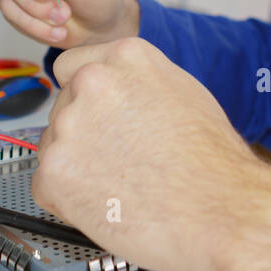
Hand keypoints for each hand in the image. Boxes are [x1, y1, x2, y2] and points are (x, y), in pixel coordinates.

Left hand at [34, 37, 270, 270]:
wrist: (222, 213)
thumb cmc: (214, 164)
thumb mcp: (183, 93)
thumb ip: (138, 85)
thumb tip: (119, 94)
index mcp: (125, 57)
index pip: (72, 67)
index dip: (86, 98)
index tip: (98, 118)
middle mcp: (92, 83)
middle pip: (64, 109)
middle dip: (84, 134)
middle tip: (120, 161)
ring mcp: (69, 127)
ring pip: (54, 147)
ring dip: (76, 167)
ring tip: (122, 186)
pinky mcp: (54, 172)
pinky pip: (47, 186)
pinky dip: (69, 201)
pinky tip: (107, 204)